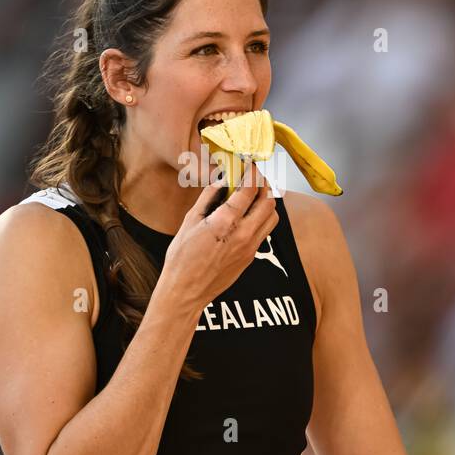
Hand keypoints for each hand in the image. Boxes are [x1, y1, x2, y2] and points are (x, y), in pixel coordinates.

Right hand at [159, 161, 278, 313]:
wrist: (186, 291)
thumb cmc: (182, 258)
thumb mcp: (190, 220)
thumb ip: (209, 197)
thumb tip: (222, 181)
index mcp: (226, 222)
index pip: (250, 189)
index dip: (253, 172)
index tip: (250, 164)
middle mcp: (244, 234)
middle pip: (269, 201)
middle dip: (264, 184)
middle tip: (255, 177)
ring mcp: (250, 247)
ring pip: (272, 217)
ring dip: (267, 202)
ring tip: (255, 195)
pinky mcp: (251, 257)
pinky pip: (264, 231)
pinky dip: (262, 218)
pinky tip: (248, 215)